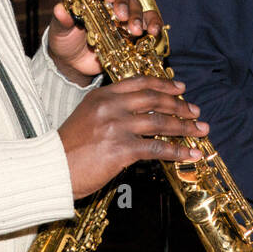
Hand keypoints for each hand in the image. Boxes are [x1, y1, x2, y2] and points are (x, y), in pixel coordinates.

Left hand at [47, 0, 163, 83]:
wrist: (74, 62)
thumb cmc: (65, 40)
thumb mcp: (60, 31)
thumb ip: (62, 20)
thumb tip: (60, 9)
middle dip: (123, 3)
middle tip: (121, 16)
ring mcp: (123, 12)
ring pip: (135, 5)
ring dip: (138, 16)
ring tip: (135, 30)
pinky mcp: (134, 27)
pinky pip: (148, 21)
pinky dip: (153, 23)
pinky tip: (153, 31)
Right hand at [59, 74, 206, 197]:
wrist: (51, 169)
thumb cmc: (68, 149)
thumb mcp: (87, 117)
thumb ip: (110, 111)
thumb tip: (141, 115)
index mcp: (101, 95)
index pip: (139, 83)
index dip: (163, 84)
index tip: (180, 88)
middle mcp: (110, 106)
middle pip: (154, 99)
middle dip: (180, 105)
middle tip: (195, 110)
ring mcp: (116, 126)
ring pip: (160, 122)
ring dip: (185, 127)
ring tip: (201, 130)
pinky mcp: (122, 149)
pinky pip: (157, 148)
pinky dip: (178, 151)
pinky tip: (191, 154)